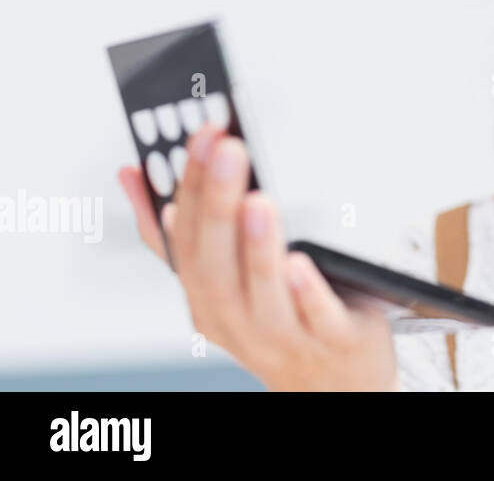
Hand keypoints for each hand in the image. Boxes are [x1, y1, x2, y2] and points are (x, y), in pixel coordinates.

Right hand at [118, 124, 400, 390]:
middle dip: (216, 204)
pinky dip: (306, 292)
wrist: (335, 386)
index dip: (189, 183)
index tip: (202, 134)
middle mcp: (234, 319)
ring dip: (256, 247)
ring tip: (258, 199)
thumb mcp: (221, 279)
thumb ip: (179, 229)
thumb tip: (131, 172)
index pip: (185, 237)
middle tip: (227, 150)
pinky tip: (301, 262)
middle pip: (214, 265)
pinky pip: (316, 319)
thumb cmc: (278, 320)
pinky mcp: (332, 342)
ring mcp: (282, 335)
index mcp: (203, 296)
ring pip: (260, 295)